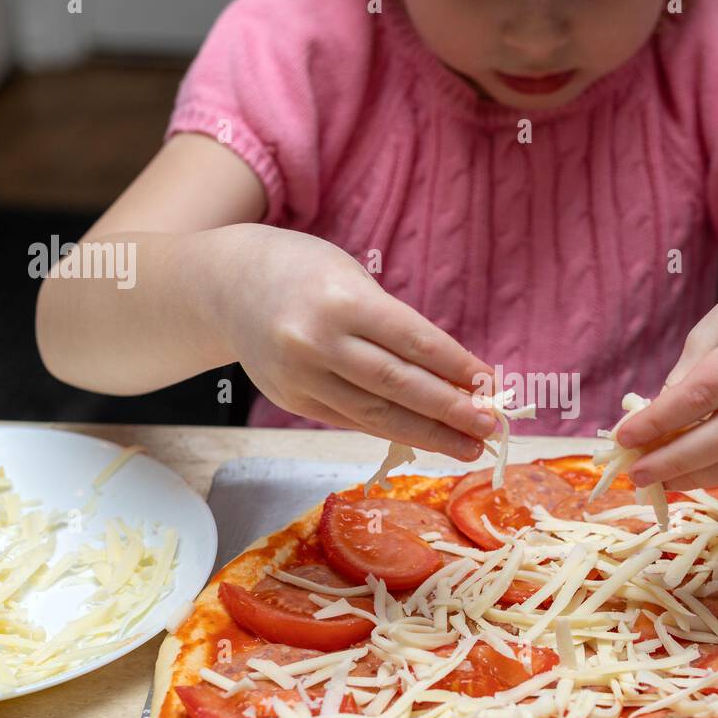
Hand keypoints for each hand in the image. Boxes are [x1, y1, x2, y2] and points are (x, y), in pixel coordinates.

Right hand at [216, 224, 497, 459]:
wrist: (225, 285)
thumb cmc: (304, 272)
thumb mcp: (352, 278)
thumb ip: (395, 326)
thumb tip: (454, 377)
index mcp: (342, 302)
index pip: (415, 343)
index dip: (458, 368)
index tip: (491, 384)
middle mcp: (319, 343)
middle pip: (399, 386)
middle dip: (450, 411)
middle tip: (489, 427)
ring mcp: (302, 378)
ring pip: (377, 415)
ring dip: (428, 433)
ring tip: (466, 445)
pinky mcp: (293, 401)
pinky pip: (353, 420)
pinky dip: (393, 429)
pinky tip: (424, 436)